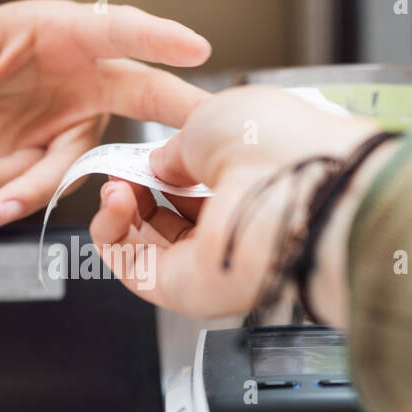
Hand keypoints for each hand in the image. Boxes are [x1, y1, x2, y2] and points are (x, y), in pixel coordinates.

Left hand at [0, 0, 211, 225]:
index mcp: (69, 33)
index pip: (118, 30)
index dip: (157, 38)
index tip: (196, 48)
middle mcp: (87, 80)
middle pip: (143, 97)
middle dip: (177, 117)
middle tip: (205, 138)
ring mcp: (73, 124)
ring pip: (68, 166)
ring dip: (24, 188)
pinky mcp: (50, 158)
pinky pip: (26, 182)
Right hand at [88, 85, 391, 322]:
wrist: (302, 188)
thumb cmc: (281, 145)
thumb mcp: (213, 122)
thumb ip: (176, 148)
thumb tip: (155, 163)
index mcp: (253, 187)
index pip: (199, 186)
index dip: (163, 168)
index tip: (140, 151)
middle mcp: (234, 228)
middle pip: (167, 217)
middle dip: (136, 187)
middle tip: (122, 166)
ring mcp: (208, 261)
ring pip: (142, 243)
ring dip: (118, 207)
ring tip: (117, 180)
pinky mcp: (181, 289)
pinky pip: (129, 264)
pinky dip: (109, 230)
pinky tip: (116, 198)